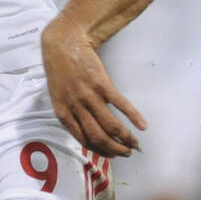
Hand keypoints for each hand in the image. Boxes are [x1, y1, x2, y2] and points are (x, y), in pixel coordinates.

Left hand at [41, 16, 145, 157]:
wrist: (63, 44)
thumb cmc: (60, 70)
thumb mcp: (58, 96)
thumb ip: (70, 112)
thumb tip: (85, 129)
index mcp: (63, 113)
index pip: (84, 140)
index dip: (100, 151)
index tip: (111, 155)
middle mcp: (76, 108)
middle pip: (98, 137)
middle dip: (114, 149)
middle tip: (126, 153)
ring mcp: (89, 97)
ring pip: (110, 126)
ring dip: (125, 138)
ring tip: (134, 144)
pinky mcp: (102, 84)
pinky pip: (120, 105)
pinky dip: (133, 117)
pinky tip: (142, 125)